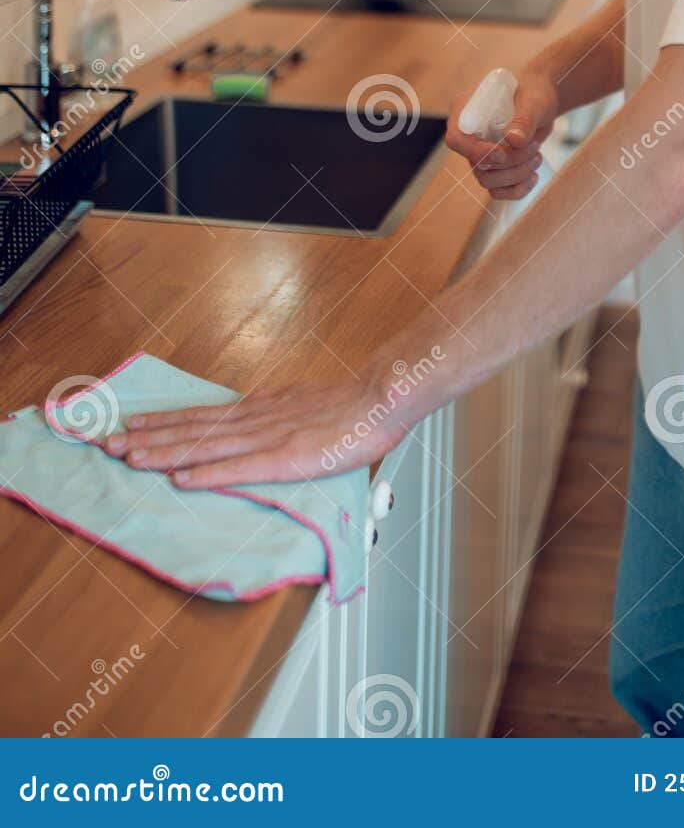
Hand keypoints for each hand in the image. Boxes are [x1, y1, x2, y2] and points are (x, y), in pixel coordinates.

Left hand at [102, 373, 410, 488]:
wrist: (382, 396)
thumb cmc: (353, 407)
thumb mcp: (305, 406)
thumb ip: (279, 419)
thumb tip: (258, 432)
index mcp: (261, 408)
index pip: (203, 417)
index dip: (165, 423)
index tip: (132, 427)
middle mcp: (257, 419)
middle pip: (194, 429)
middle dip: (149, 438)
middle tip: (109, 444)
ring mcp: (269, 437)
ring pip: (207, 446)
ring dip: (165, 453)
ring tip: (129, 458)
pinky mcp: (286, 457)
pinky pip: (240, 468)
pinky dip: (208, 474)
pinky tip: (182, 479)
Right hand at [446, 64, 559, 200]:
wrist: (542, 104)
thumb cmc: (534, 93)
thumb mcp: (533, 101)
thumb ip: (524, 119)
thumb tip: (513, 140)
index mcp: (467, 110)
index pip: (456, 138)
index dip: (476, 151)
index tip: (502, 152)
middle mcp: (469, 135)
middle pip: (476, 164)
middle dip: (509, 163)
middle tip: (534, 148)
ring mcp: (480, 153)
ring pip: (487, 181)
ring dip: (516, 174)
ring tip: (537, 156)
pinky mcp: (494, 167)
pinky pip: (498, 191)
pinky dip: (517, 189)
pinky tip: (533, 176)